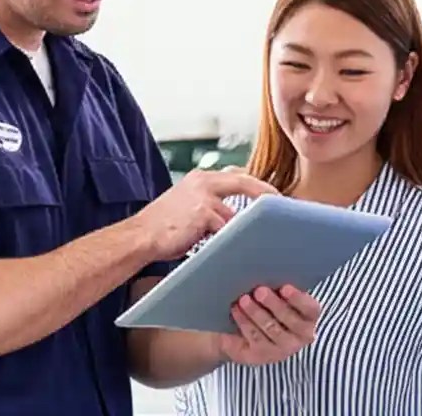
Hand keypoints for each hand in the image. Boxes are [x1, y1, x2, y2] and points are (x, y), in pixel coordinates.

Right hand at [135, 167, 276, 260]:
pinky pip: (227, 227)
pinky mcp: (204, 213)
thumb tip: (234, 217)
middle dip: (265, 193)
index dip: (255, 185)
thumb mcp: (187, 207)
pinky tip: (236, 246)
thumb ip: (210, 205)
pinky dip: (231, 237)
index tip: (270, 196)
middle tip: (282, 205)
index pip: (236, 175)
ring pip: (237, 210)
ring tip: (259, 235)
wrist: (139, 237)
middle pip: (245, 181)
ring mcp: (204, 196)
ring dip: (245, 225)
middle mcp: (203, 181)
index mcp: (200, 178)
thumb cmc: (162, 228)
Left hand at [217, 285, 319, 366]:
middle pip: (290, 320)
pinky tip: (236, 311)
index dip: (298, 299)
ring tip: (243, 300)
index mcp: (309, 319)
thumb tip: (272, 271)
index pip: (310, 309)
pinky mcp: (262, 357)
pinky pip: (254, 339)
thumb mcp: (278, 298)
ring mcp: (281, 350)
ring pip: (270, 330)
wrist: (246, 333)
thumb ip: (281, 290)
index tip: (284, 287)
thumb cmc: (267, 308)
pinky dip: (244, 323)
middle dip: (273, 304)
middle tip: (259, 290)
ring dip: (256, 313)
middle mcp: (300, 337)